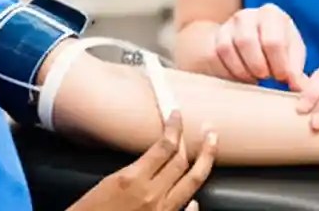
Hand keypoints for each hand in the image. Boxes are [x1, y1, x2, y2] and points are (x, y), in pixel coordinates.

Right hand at [69, 111, 217, 210]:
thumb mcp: (105, 185)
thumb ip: (130, 174)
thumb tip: (149, 162)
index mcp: (132, 180)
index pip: (164, 147)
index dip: (175, 128)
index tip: (176, 116)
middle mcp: (151, 196)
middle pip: (182, 162)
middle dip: (194, 141)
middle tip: (204, 129)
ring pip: (192, 183)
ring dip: (206, 161)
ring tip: (212, 146)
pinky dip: (194, 202)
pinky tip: (197, 197)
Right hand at [212, 3, 307, 89]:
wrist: (253, 41)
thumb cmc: (278, 49)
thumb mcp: (292, 54)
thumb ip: (296, 70)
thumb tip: (299, 88)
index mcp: (271, 14)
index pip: (273, 41)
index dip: (279, 65)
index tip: (283, 78)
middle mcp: (247, 15)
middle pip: (247, 42)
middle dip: (259, 67)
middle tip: (267, 77)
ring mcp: (228, 25)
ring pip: (228, 49)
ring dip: (243, 70)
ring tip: (255, 77)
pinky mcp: (215, 38)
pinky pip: (215, 56)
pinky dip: (229, 72)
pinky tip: (242, 76)